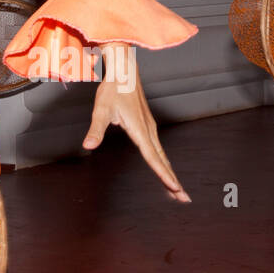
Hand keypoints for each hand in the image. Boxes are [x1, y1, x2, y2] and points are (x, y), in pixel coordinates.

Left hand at [82, 44, 190, 202]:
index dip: (163, 175)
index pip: (153, 157)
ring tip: (178, 191)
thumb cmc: (113, 90)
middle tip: (185, 199)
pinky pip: (158, 150)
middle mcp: (149, 131)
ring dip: (170, 174)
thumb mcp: (101, 110)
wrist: (124, 72)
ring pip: (162, 156)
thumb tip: (88, 145)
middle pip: (163, 161)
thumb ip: (96, 129)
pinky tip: (163, 169)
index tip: (174, 189)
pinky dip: (164, 163)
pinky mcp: (148, 127)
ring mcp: (150, 129)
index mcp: (140, 130)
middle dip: (173, 181)